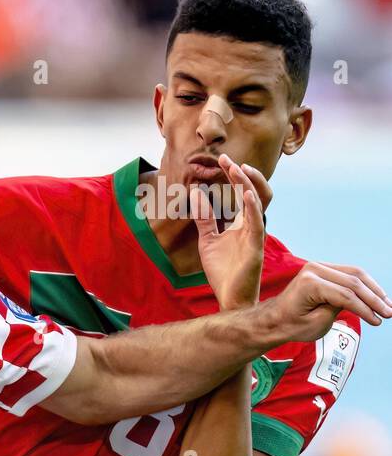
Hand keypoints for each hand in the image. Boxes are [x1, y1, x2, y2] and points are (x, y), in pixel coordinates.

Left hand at [194, 155, 265, 309]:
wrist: (229, 296)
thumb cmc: (223, 270)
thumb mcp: (207, 239)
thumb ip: (204, 217)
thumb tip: (195, 193)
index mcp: (242, 222)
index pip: (243, 192)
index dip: (235, 175)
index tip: (223, 159)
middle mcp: (252, 225)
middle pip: (255, 192)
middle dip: (243, 174)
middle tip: (228, 159)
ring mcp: (255, 235)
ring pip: (259, 203)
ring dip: (249, 184)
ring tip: (238, 169)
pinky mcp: (255, 248)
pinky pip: (257, 224)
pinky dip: (252, 207)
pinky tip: (245, 194)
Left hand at [263, 261, 390, 343]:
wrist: (274, 320)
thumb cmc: (291, 325)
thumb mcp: (318, 324)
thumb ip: (339, 309)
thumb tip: (360, 301)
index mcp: (309, 283)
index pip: (346, 295)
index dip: (365, 309)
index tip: (379, 321)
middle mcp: (313, 269)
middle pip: (354, 281)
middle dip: (374, 298)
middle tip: (390, 312)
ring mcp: (317, 266)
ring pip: (355, 274)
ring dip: (373, 289)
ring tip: (387, 305)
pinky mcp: (322, 269)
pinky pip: (349, 274)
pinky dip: (364, 285)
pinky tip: (377, 296)